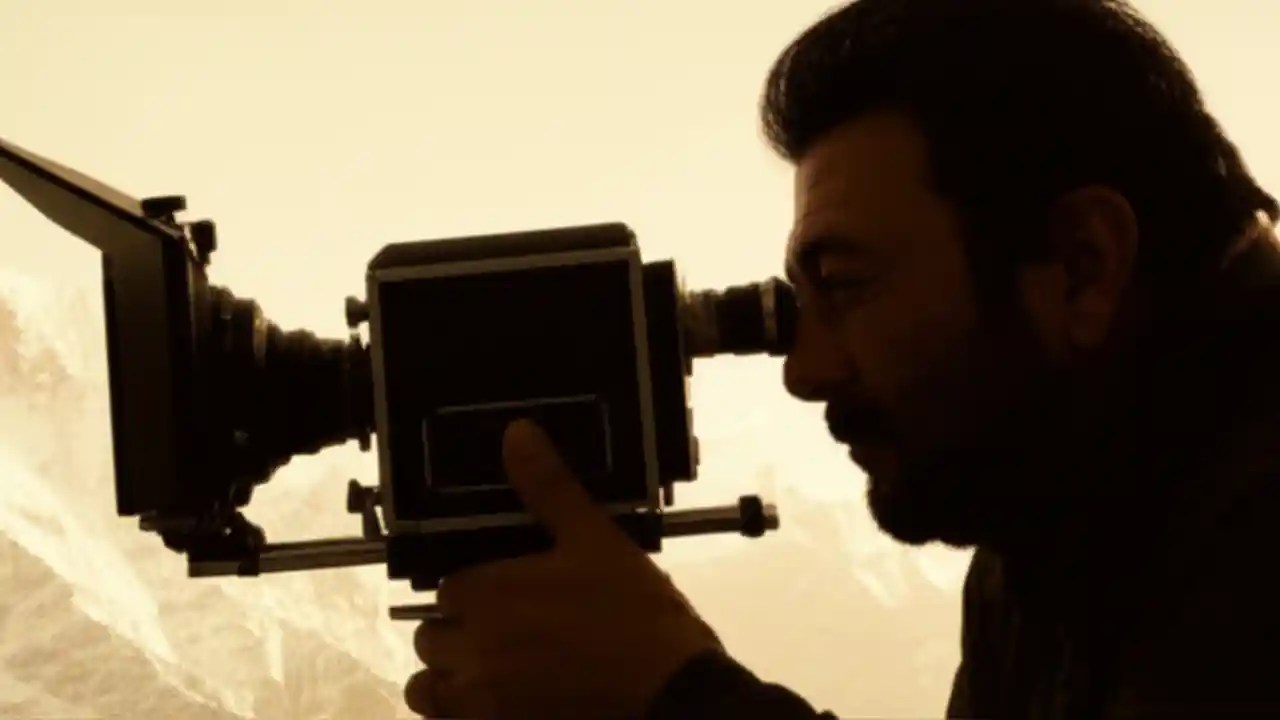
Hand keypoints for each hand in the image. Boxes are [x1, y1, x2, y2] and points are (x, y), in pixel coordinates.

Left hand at [403, 419, 724, 719]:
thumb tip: (517, 433)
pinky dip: (456, 712)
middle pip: (433, 635)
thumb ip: (549, 488)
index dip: (478, 589)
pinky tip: (491, 701)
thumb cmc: (636, 613)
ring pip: (428, 684)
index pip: (450, 586)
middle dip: (462, 631)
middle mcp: (472, 648)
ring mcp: (480, 699)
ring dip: (449, 674)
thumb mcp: (596, 540)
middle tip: (510, 630)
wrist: (673, 691)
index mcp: (488, 594)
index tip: (511, 593)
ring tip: (490, 670)